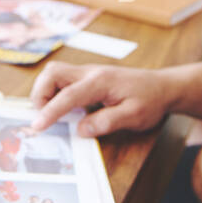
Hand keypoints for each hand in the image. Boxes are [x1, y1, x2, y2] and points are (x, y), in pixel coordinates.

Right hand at [29, 61, 172, 137]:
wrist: (163, 87)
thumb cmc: (151, 101)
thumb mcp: (134, 116)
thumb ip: (106, 122)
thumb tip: (81, 130)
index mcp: (100, 81)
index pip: (68, 95)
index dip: (50, 111)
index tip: (38, 126)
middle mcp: (91, 72)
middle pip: (52, 73)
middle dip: (40, 94)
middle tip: (43, 117)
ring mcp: (88, 72)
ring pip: (55, 73)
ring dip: (45, 92)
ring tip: (51, 114)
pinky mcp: (88, 77)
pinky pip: (63, 79)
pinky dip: (55, 92)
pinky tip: (62, 109)